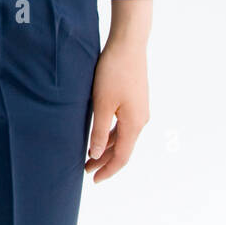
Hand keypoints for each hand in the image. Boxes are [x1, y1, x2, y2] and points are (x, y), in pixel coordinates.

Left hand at [84, 34, 149, 182]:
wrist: (129, 44)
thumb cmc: (114, 72)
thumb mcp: (102, 103)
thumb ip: (99, 131)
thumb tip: (96, 155)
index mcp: (134, 124)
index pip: (121, 156)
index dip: (108, 170)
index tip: (94, 180)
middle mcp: (140, 120)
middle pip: (122, 148)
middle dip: (104, 160)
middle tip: (85, 169)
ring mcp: (139, 109)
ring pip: (122, 136)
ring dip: (106, 146)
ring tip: (89, 154)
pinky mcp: (136, 99)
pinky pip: (123, 124)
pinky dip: (111, 133)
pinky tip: (100, 133)